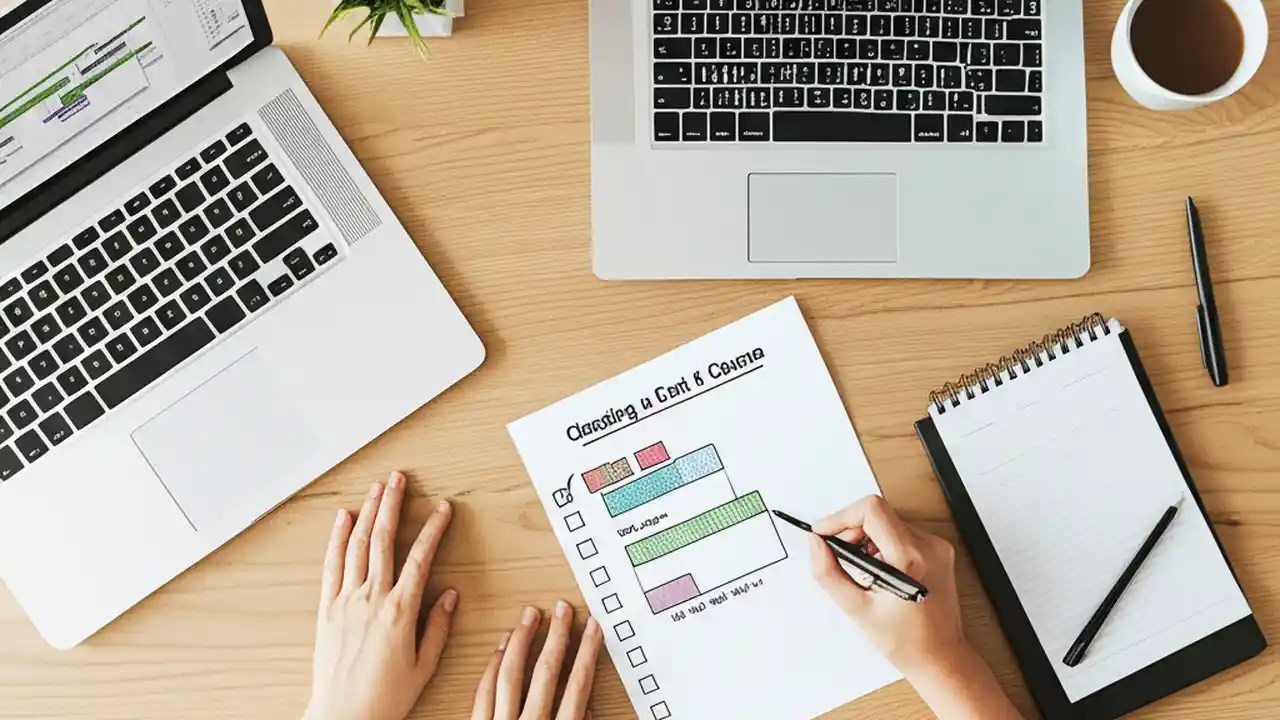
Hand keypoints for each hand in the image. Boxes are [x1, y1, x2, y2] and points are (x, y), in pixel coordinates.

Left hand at [304, 472, 456, 719]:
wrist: (343, 717)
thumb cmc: (385, 698)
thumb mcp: (423, 666)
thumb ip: (437, 626)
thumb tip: (448, 594)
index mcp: (399, 612)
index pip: (420, 558)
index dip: (433, 529)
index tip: (442, 509)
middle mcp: (371, 599)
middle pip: (383, 540)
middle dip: (393, 505)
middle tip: (400, 479)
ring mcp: (345, 601)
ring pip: (357, 546)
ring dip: (367, 512)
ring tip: (376, 488)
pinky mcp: (326, 609)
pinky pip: (332, 565)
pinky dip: (337, 539)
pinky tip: (343, 519)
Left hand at [471, 601, 602, 719]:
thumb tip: (588, 710)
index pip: (578, 684)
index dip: (587, 651)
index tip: (592, 628)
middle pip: (547, 671)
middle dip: (557, 636)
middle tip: (562, 609)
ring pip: (511, 675)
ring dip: (522, 641)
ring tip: (529, 617)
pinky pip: (485, 693)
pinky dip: (492, 669)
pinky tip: (500, 650)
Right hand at [809, 495, 1020, 719]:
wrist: (940, 656)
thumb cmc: (905, 641)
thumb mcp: (857, 609)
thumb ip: (829, 573)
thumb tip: (816, 544)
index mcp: (909, 558)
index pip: (871, 510)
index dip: (841, 517)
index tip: (824, 533)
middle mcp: (928, 546)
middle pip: (878, 513)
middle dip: (851, 530)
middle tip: (840, 556)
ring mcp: (937, 546)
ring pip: (889, 522)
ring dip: (867, 538)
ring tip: (862, 569)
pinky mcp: (939, 550)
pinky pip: (902, 532)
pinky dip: (883, 544)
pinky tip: (880, 570)